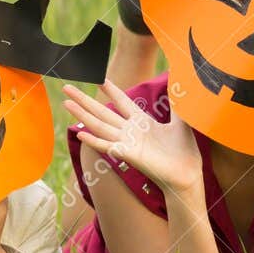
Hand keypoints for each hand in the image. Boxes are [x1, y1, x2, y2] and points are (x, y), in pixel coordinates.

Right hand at [63, 80, 202, 194]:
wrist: (188, 174)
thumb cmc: (184, 151)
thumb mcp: (181, 123)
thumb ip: (178, 107)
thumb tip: (185, 88)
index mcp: (142, 122)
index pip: (122, 101)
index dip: (110, 90)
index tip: (98, 78)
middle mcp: (131, 131)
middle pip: (103, 111)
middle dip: (84, 99)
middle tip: (67, 87)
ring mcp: (127, 143)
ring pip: (100, 126)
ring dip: (82, 115)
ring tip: (66, 103)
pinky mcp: (128, 155)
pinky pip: (107, 146)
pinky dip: (94, 140)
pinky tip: (80, 134)